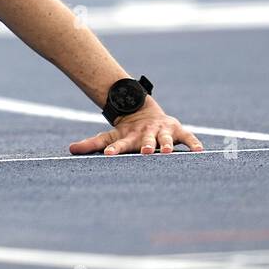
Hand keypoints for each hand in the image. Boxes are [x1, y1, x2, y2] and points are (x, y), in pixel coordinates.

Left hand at [68, 102, 204, 155]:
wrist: (143, 112)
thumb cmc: (126, 132)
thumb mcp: (109, 136)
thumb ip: (91, 144)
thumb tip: (70, 150)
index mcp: (129, 136)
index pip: (119, 143)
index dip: (114, 149)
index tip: (108, 155)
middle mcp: (146, 132)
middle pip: (145, 139)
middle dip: (146, 145)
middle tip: (145, 152)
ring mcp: (162, 130)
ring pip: (164, 137)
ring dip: (165, 144)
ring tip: (166, 151)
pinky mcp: (177, 130)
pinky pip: (188, 138)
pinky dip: (193, 143)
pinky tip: (199, 151)